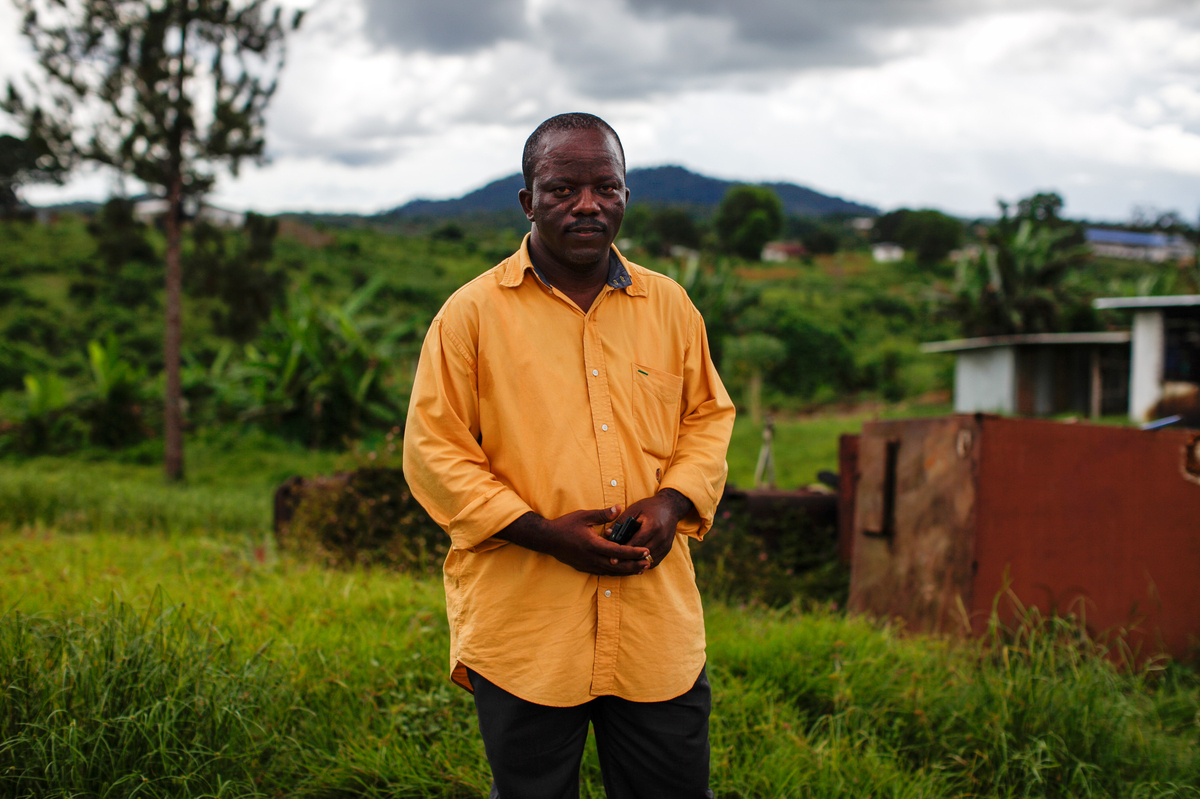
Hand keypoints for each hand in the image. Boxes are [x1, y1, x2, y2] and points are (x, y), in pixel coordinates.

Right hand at [497, 506, 652, 575]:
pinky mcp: (585, 568)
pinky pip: (604, 573)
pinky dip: (616, 573)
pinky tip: (624, 571)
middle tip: (649, 562)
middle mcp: (591, 558)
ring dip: (627, 571)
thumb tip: (619, 508)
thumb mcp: (584, 515)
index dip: (633, 552)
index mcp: (593, 544)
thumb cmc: (566, 525)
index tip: (645, 551)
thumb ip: (603, 514)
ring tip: (641, 569)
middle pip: (618, 566)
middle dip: (634, 565)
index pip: (618, 551)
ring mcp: (588, 565)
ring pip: (612, 572)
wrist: (547, 539)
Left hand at [617, 489, 693, 570]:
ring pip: (649, 560)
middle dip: (628, 560)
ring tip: (623, 566)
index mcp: (652, 526)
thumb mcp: (635, 509)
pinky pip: (655, 562)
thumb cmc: (650, 507)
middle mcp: (661, 537)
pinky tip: (635, 564)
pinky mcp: (667, 548)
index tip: (612, 558)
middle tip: (615, 564)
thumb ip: (621, 521)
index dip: (624, 551)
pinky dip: (644, 564)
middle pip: (642, 554)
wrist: (670, 507)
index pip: (636, 542)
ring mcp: (665, 544)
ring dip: (636, 564)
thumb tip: (607, 533)